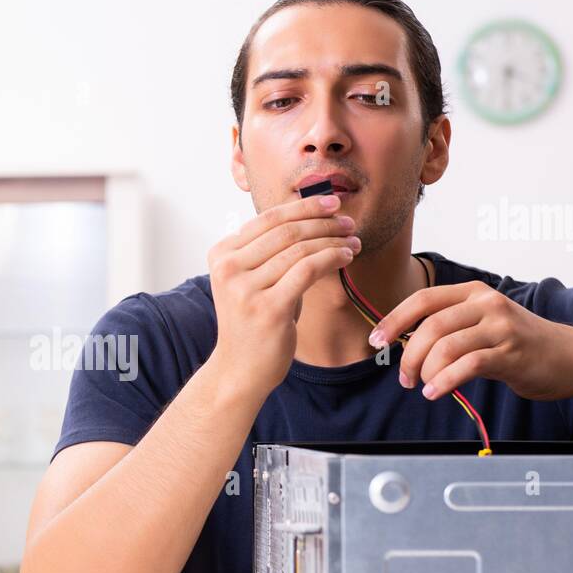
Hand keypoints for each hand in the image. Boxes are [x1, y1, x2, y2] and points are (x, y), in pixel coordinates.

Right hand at [206, 193, 361, 399]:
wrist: (240, 369)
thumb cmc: (253, 321)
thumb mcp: (252, 280)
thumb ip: (270, 251)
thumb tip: (311, 216)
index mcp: (220, 254)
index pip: (268, 219)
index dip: (304, 206)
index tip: (332, 203)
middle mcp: (228, 268)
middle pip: (286, 231)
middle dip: (323, 222)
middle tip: (348, 223)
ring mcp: (245, 290)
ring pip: (300, 250)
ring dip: (333, 241)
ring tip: (352, 242)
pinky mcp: (268, 309)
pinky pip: (308, 271)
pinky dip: (332, 259)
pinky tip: (346, 257)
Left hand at [369, 280, 572, 402]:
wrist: (572, 357)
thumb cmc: (521, 344)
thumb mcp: (483, 325)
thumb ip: (450, 329)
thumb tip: (407, 345)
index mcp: (473, 293)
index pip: (423, 299)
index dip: (394, 320)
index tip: (376, 341)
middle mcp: (486, 304)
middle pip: (431, 325)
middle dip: (408, 354)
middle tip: (404, 377)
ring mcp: (501, 327)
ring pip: (446, 345)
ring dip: (425, 370)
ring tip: (422, 386)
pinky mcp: (511, 354)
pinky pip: (468, 366)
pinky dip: (445, 382)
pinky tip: (436, 392)